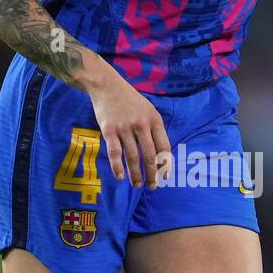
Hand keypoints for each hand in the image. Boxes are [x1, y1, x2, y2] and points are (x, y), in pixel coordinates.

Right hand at [87, 71, 170, 185]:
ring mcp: (124, 128)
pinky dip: (117, 166)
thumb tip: (160, 154)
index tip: (165, 177)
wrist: (107, 85)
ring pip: (132, 157)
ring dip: (135, 174)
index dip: (165, 164)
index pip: (164, 147)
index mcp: (154, 120)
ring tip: (137, 185)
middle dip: (152, 174)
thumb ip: (154, 129)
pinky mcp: (109, 130)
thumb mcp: (148, 109)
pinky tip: (120, 176)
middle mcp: (141, 125)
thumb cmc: (129, 100)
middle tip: (152, 186)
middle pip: (150, 156)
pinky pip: (114, 152)